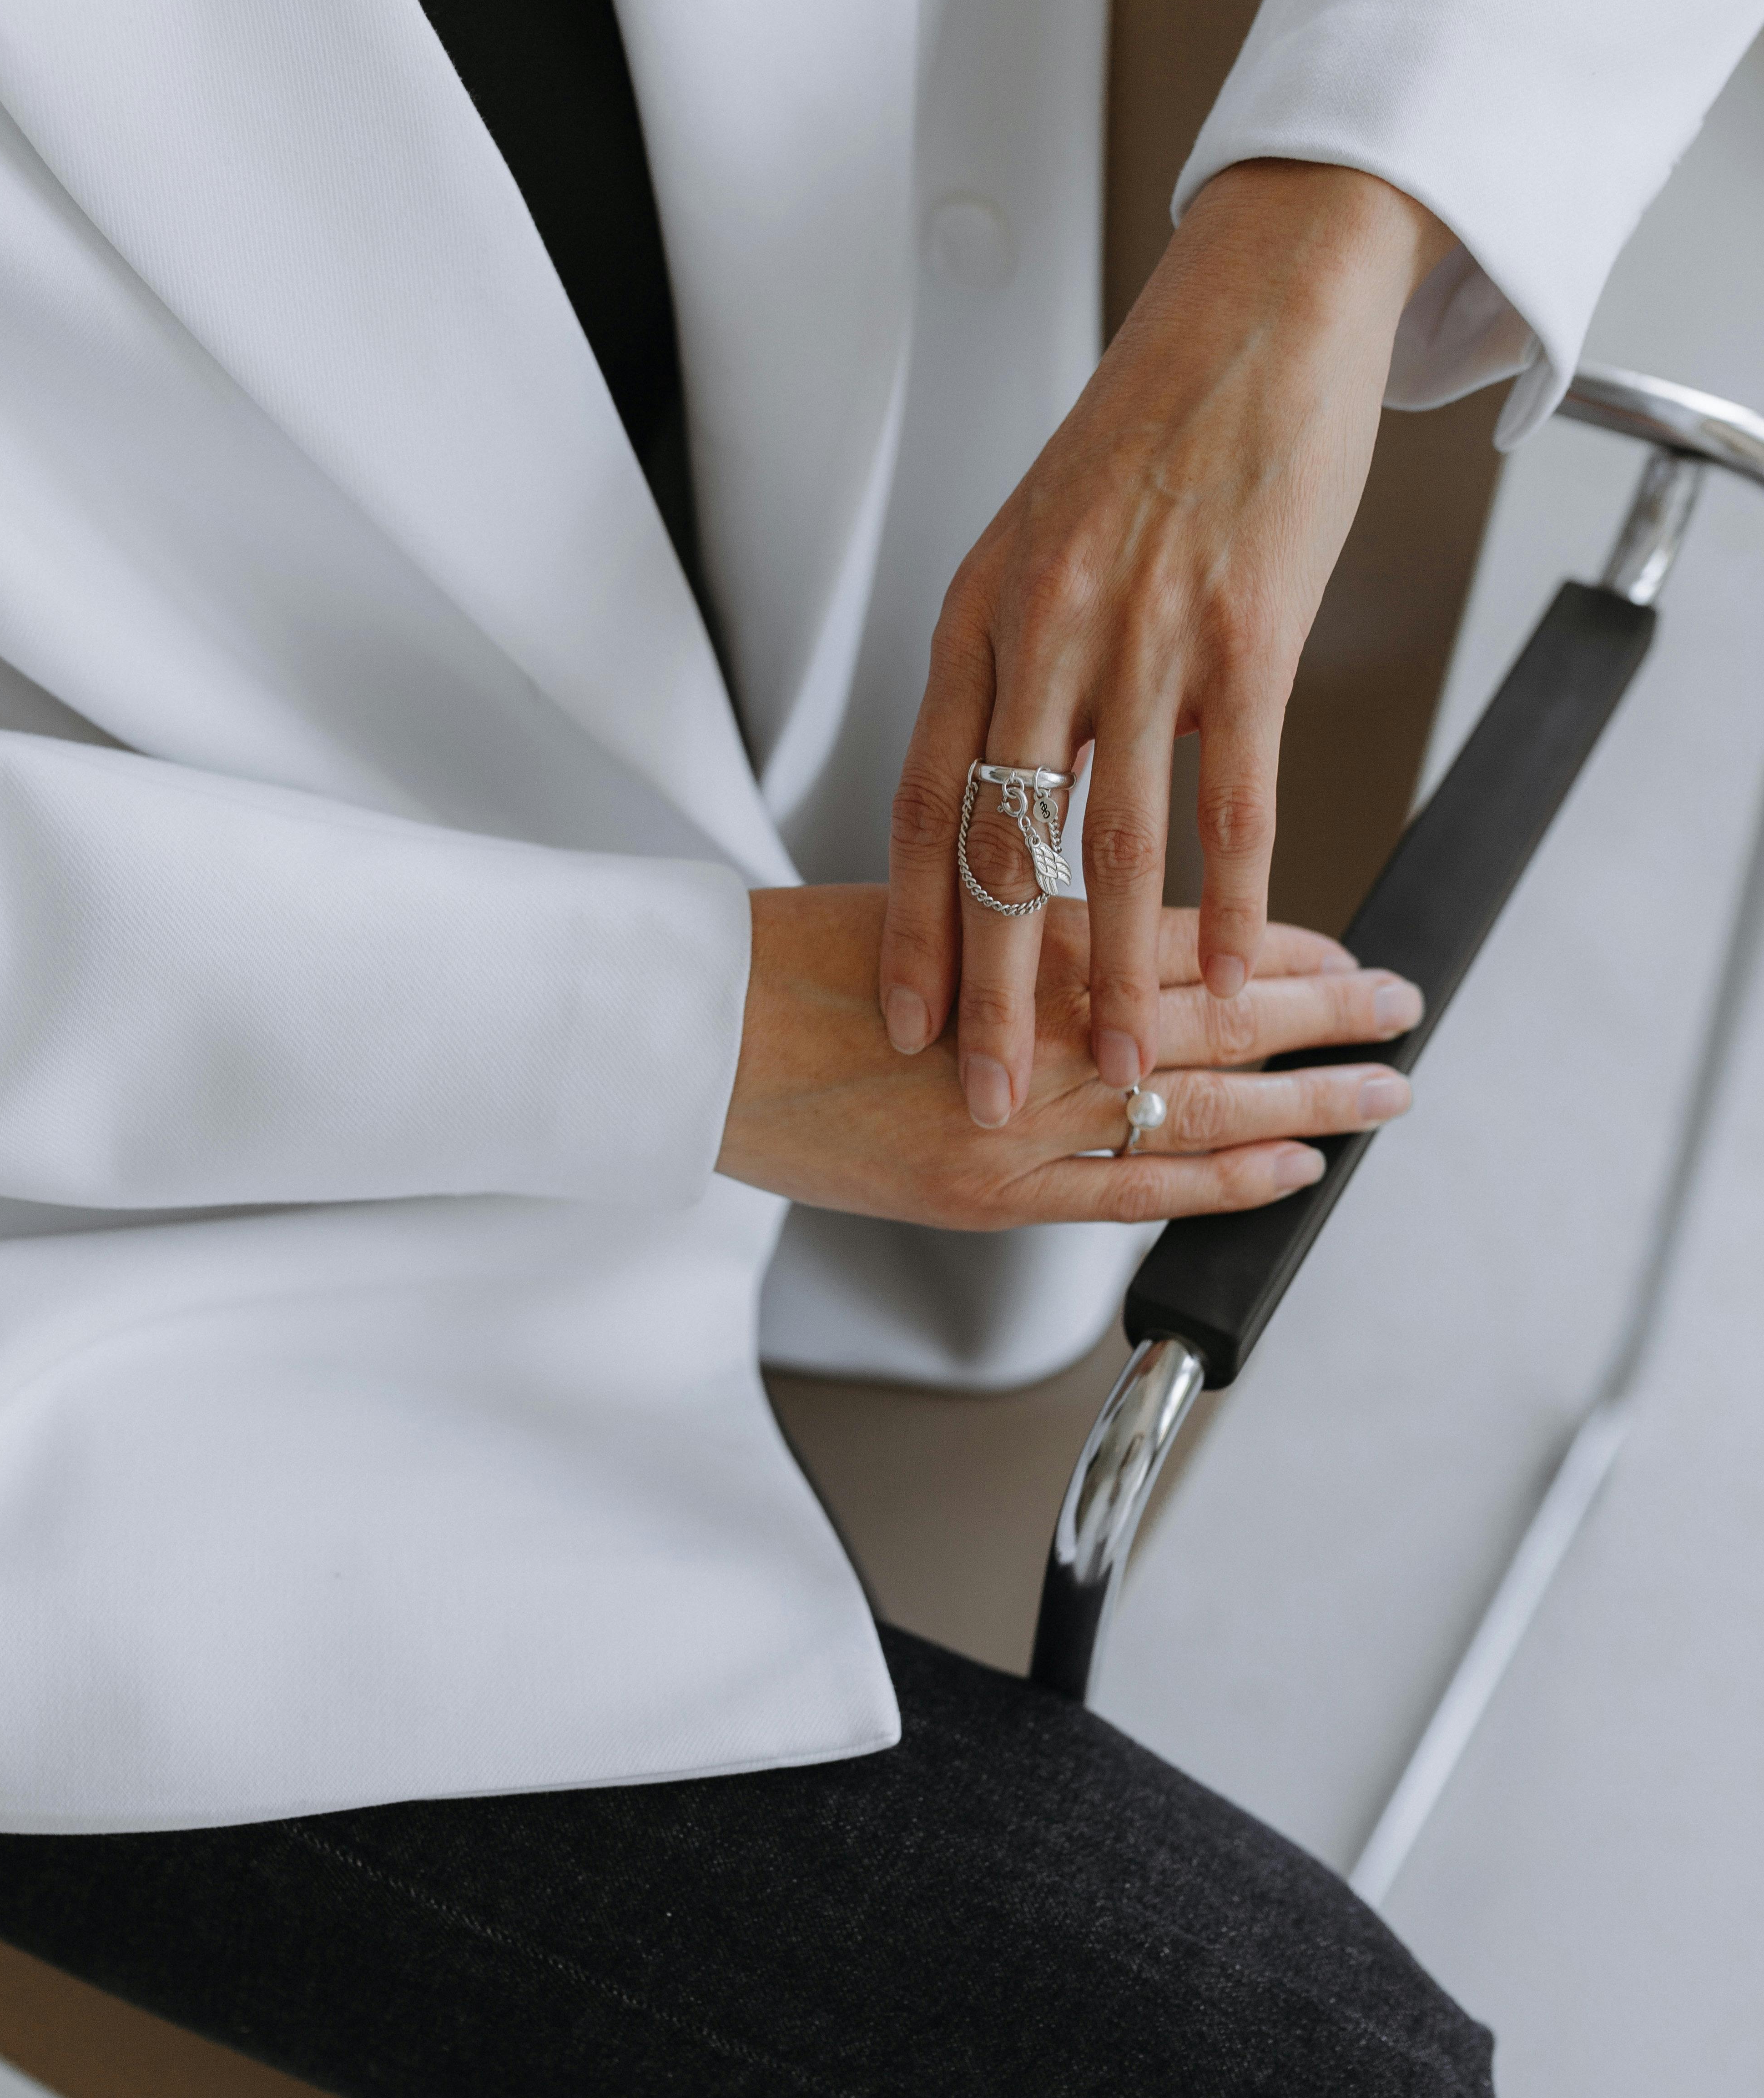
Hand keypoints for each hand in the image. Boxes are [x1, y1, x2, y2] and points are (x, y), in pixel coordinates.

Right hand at [718, 885, 1420, 1230]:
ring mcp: (1022, 1108)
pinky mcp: (990, 1188)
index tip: (1339, 951)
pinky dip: (1223, 1177)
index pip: (1184, 934)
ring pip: (1200, 1097)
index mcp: (1021, 930)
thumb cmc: (781, 970)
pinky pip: (1136, 1186)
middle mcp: (1038, 1014)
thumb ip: (1022, 932)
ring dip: (1307, 1098)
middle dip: (1323, 1015)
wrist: (692, 1034)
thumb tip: (1116, 946)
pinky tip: (1291, 1168)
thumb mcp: (917, 909)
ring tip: (1386, 1094)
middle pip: (1214, 1008)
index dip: (1273, 945)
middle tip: (1405, 1009)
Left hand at [878, 159, 1453, 1125]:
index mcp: (979, 614)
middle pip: (1000, 849)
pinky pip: (1231, 792)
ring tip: (1118, 1073)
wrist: (1259, 306)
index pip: (923, 805)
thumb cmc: (1150, 431)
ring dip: (1113, 975)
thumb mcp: (1042, 542)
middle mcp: (1044, 630)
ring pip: (1111, 843)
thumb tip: (1011, 793)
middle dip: (992, 995)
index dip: (912, 929)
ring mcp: (1146, 631)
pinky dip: (1233, 894)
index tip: (906, 1026)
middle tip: (985, 1099)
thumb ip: (1020, 669)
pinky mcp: (1250, 628)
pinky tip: (1231, 972)